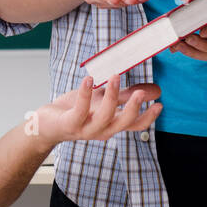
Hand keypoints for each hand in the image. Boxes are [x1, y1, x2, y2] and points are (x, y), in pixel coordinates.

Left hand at [30, 74, 160, 146]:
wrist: (47, 123)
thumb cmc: (75, 111)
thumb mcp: (102, 100)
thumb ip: (125, 96)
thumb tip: (153, 91)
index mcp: (111, 124)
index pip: (135, 125)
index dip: (148, 117)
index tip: (159, 104)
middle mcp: (102, 130)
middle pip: (123, 123)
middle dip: (133, 108)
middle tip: (141, 93)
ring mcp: (86, 129)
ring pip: (104, 117)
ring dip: (111, 96)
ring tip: (115, 76)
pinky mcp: (70, 124)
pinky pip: (80, 110)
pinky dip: (85, 94)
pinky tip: (89, 79)